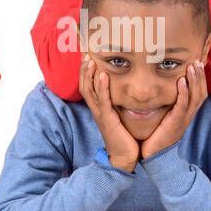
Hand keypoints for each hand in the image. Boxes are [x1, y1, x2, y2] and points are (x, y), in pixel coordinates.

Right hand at [78, 54, 140, 171]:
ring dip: (89, 74)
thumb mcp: (119, 115)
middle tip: (85, 53)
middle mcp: (96, 109)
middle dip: (84, 69)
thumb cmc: (124, 136)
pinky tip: (103, 75)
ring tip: (89, 60)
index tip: (87, 56)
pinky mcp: (107, 119)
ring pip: (90, 91)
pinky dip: (102, 87)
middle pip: (84, 85)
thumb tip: (126, 88)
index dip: (85, 71)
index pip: (87, 86)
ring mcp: (100, 114)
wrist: (124, 156)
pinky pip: (103, 100)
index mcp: (98, 107)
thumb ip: (119, 103)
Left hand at [141, 60, 207, 159]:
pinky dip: (184, 93)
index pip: (199, 93)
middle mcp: (188, 116)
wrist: (152, 156)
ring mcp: (183, 120)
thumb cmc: (154, 135)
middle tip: (198, 61)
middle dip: (200, 76)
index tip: (198, 64)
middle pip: (201, 93)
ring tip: (192, 66)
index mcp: (186, 114)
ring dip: (194, 81)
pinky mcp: (175, 124)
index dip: (200, 79)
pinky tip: (182, 81)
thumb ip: (164, 104)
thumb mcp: (162, 117)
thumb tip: (159, 87)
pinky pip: (183, 106)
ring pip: (195, 97)